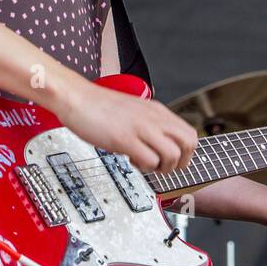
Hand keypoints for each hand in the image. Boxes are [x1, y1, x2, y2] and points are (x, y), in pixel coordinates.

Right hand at [61, 81, 198, 173]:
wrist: (76, 97)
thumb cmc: (100, 106)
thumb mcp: (134, 110)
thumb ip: (150, 123)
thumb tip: (160, 143)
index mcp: (157, 111)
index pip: (190, 134)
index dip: (185, 152)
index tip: (171, 159)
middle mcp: (153, 118)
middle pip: (189, 144)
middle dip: (180, 162)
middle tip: (162, 165)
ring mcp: (140, 128)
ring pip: (173, 155)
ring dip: (162, 167)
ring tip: (145, 163)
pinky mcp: (125, 138)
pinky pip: (150, 160)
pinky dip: (144, 168)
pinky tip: (130, 160)